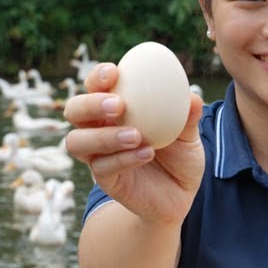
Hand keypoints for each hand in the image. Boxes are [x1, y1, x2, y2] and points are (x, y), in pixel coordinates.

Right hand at [63, 63, 204, 223]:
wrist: (181, 194)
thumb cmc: (180, 156)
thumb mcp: (189, 136)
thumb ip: (188, 117)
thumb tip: (194, 98)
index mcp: (115, 110)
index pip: (95, 86)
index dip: (97, 77)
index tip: (114, 72)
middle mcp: (99, 129)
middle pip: (74, 110)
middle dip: (90, 104)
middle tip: (118, 105)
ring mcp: (99, 155)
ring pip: (77, 142)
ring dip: (103, 136)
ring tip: (136, 136)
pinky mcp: (105, 180)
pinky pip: (102, 167)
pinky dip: (124, 158)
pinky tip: (147, 153)